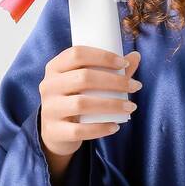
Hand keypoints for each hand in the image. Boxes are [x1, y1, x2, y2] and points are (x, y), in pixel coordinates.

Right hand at [38, 46, 141, 160]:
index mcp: (54, 67)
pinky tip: (116, 126)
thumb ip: (109, 70)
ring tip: (131, 106)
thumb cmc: (74, 98)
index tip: (125, 63)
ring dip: (112, 104)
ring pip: (81, 104)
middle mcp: (48, 86)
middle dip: (115, 81)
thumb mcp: (85, 82)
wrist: (55, 131)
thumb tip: (136, 56)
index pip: (77, 54)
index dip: (103, 57)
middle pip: (83, 78)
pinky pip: (79, 130)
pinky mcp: (54, 131)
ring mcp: (49, 109)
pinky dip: (100, 128)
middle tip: (135, 86)